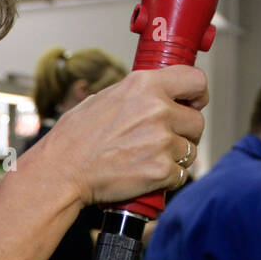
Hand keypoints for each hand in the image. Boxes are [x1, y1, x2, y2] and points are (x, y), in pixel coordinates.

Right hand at [38, 66, 207, 208]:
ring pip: (190, 150)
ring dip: (175, 157)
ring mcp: (161, 141)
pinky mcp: (161, 170)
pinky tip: (148, 175)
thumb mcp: (104, 98)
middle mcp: (157, 109)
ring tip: (150, 160)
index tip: (193, 104)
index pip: (196, 81)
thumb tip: (154, 96)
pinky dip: (168, 179)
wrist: (62, 171)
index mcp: (145, 85)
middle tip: (166, 141)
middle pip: (197, 121)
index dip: (197, 95)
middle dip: (185, 133)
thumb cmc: (75, 138)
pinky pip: (181, 174)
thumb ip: (136, 95)